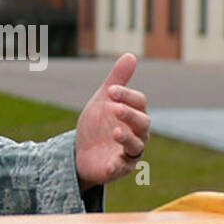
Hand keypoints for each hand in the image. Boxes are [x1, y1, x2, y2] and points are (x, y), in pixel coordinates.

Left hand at [74, 52, 149, 188]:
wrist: (80, 152)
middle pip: (143, 124)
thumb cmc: (97, 125)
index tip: (110, 90)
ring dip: (126, 138)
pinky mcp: (118, 169)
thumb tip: (130, 55)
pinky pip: (122, 168)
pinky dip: (117, 166)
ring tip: (114, 132)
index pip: (139, 103)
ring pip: (136, 146)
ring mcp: (129, 153)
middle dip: (130, 115)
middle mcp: (137, 134)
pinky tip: (110, 163)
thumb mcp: (103, 100)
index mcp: (135, 115)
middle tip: (115, 108)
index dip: (126, 95)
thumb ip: (117, 80)